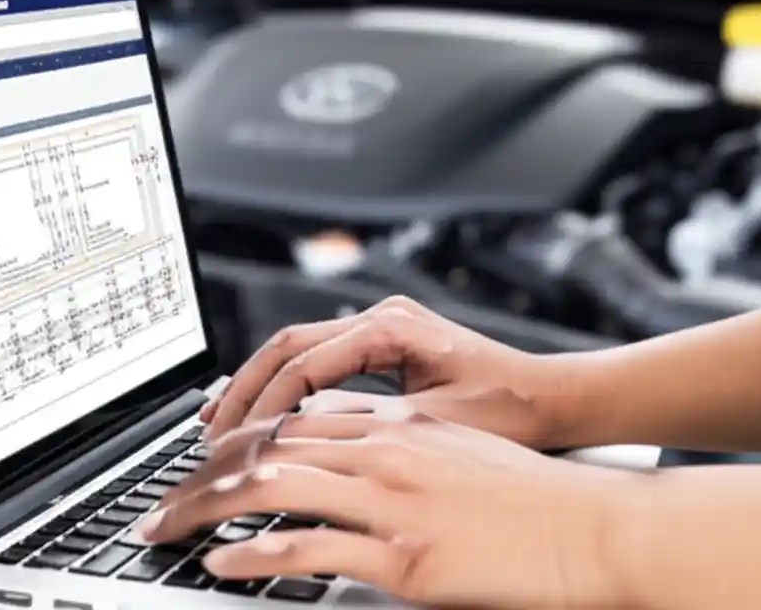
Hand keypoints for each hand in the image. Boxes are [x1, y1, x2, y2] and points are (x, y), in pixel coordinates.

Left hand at [139, 411, 638, 608]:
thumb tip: (345, 462)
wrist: (592, 528)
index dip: (232, 439)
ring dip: (204, 508)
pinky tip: (223, 562)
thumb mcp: (456, 456)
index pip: (290, 417)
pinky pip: (305, 547)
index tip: (200, 464)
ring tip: (167, 529)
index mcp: (397, 425)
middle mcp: (385, 451)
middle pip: (266, 445)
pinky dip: (253, 554)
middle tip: (162, 502)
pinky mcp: (403, 555)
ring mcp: (391, 501)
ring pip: (270, 486)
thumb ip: (397, 450)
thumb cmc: (533, 499)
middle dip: (199, 473)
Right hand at [201, 296, 573, 448]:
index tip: (234, 444)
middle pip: (287, 347)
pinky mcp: (384, 346)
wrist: (552, 400)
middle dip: (243, 391)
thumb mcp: (432, 425)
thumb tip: (297, 438)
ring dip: (258, 388)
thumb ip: (365, 425)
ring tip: (220, 425)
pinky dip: (286, 388)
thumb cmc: (509, 410)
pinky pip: (319, 361)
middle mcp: (381, 317)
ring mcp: (381, 328)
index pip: (301, 364)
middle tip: (208, 434)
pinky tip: (265, 416)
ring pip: (297, 351)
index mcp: (390, 328)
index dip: (262, 408)